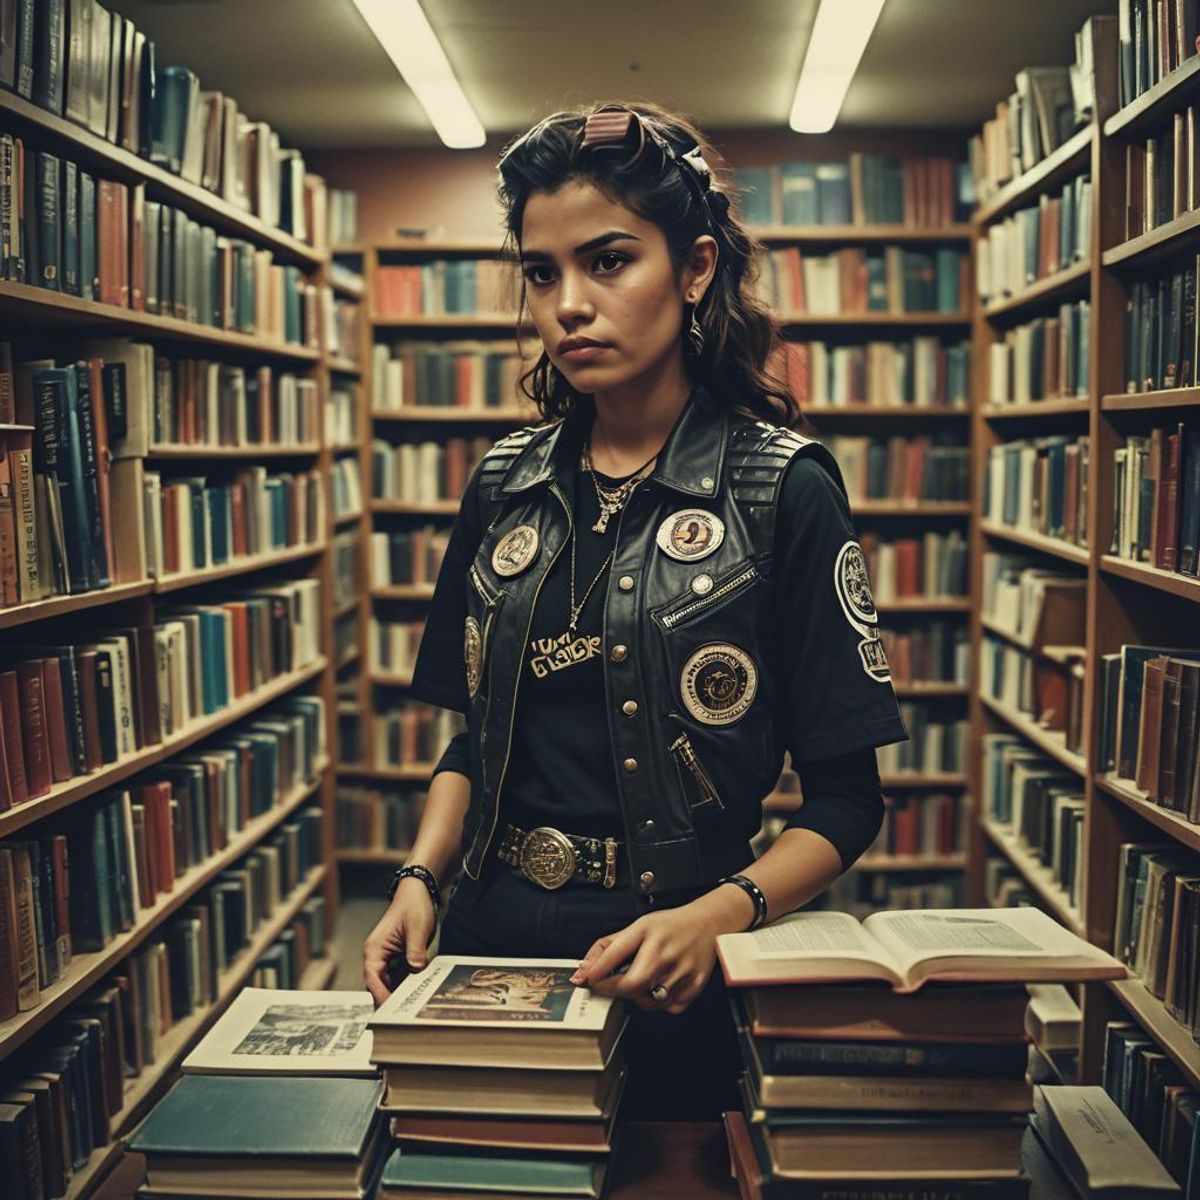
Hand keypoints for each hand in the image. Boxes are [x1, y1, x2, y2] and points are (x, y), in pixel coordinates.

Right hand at [362, 878, 436, 1005]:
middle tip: (404, 1013)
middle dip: (391, 997)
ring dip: (401, 991)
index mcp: (375, 949)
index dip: (380, 994)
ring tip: (413, 1004)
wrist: (420, 891)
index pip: (372, 977)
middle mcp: (378, 955)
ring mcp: (388, 958)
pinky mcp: (399, 958)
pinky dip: (408, 983)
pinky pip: (401, 976)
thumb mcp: (417, 928)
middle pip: (380, 985)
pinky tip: (419, 989)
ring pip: (391, 983)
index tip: (390, 1008)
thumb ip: (415, 951)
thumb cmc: (413, 905)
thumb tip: (417, 971)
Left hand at [569, 890, 746, 1013]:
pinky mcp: (694, 986)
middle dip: (615, 990)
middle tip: (612, 986)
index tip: (589, 980)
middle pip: (632, 985)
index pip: (613, 957)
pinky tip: (662, 986)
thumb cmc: (669, 926)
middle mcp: (665, 952)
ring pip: (649, 1002)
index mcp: (647, 932)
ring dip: (638, 997)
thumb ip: (608, 948)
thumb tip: (582, 972)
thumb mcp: (637, 927)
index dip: (596, 973)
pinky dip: (661, 1003)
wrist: (708, 924)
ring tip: (642, 981)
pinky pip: (669, 1008)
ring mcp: (682, 971)